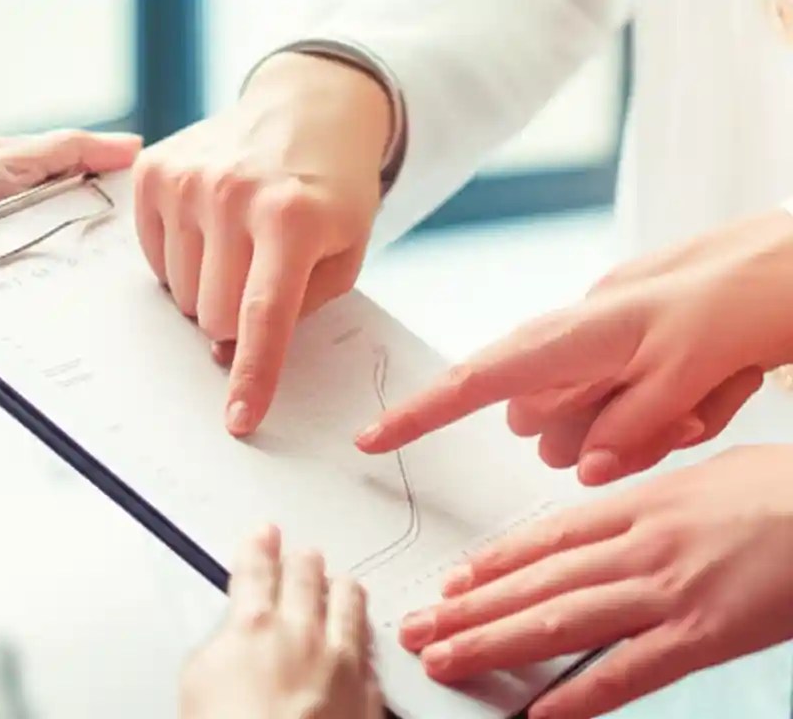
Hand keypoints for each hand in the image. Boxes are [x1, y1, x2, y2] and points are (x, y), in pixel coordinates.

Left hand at [0, 130, 141, 321]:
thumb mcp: (5, 163)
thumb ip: (67, 153)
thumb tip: (132, 146)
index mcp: (27, 183)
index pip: (96, 197)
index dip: (129, 216)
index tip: (162, 236)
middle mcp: (16, 225)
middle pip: (80, 248)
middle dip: (106, 268)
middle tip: (143, 288)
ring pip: (56, 285)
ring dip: (76, 300)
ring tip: (108, 317)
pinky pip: (25, 312)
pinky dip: (43, 319)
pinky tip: (62, 332)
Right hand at [134, 53, 394, 435]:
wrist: (309, 106)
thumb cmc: (331, 190)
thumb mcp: (345, 251)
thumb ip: (298, 309)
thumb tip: (228, 351)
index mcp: (291, 217)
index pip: (263, 317)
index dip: (253, 377)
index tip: (241, 420)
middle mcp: (232, 194)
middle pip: (214, 316)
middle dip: (236, 320)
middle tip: (261, 278)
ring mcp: (187, 180)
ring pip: (180, 293)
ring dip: (208, 287)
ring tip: (239, 244)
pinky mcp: (153, 171)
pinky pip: (154, 258)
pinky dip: (182, 258)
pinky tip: (210, 227)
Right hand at [179, 525, 383, 718]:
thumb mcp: (199, 681)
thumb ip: (221, 643)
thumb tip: (231, 633)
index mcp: (254, 624)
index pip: (256, 568)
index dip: (259, 546)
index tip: (264, 535)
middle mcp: (304, 634)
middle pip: (307, 574)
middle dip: (301, 560)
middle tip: (301, 555)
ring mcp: (342, 662)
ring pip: (350, 601)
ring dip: (340, 588)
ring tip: (339, 583)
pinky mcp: (369, 693)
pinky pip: (371, 650)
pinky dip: (363, 637)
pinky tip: (359, 638)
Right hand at [357, 209, 792, 485]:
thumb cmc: (747, 299)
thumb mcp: (688, 377)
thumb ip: (624, 428)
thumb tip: (577, 465)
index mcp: (578, 331)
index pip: (476, 382)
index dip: (419, 414)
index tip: (371, 439)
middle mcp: (579, 330)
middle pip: (546, 414)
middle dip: (593, 436)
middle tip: (674, 419)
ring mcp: (606, 335)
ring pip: (594, 414)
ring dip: (643, 427)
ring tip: (710, 396)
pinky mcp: (633, 341)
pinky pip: (629, 399)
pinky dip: (668, 411)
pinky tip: (715, 389)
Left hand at [396, 444, 792, 718]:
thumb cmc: (783, 490)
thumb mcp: (699, 478)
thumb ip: (644, 506)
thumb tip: (606, 522)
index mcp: (638, 505)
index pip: (544, 539)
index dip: (490, 564)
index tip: (450, 584)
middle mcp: (640, 546)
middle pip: (535, 581)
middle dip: (469, 609)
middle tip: (418, 627)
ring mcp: (669, 591)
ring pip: (561, 620)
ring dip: (495, 643)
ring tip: (446, 659)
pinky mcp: (705, 636)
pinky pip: (630, 671)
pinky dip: (580, 695)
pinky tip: (540, 713)